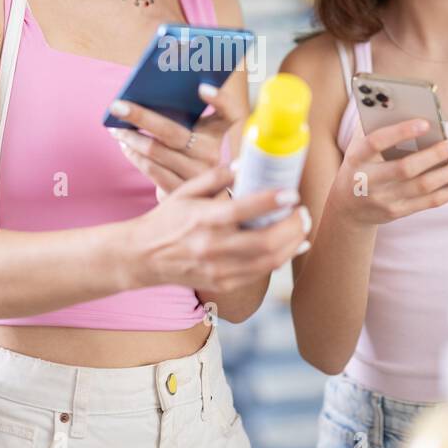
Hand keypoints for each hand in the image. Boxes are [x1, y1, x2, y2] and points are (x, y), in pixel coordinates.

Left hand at [107, 82, 246, 198]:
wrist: (198, 198)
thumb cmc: (191, 156)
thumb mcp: (197, 137)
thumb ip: (184, 118)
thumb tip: (146, 96)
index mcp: (217, 134)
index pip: (229, 114)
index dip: (220, 100)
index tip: (202, 87)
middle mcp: (211, 154)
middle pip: (172, 131)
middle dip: (140, 116)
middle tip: (117, 106)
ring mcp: (196, 174)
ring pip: (155, 150)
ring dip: (131, 138)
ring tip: (117, 129)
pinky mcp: (180, 191)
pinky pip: (151, 169)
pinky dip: (134, 155)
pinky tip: (124, 146)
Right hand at [130, 164, 311, 293]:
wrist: (143, 256)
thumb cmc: (167, 219)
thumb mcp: (186, 191)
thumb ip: (217, 177)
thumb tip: (247, 164)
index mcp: (205, 219)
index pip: (245, 210)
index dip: (273, 201)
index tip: (292, 193)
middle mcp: (213, 246)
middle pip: (266, 242)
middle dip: (293, 226)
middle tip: (303, 212)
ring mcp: (219, 269)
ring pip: (269, 261)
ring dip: (293, 243)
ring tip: (302, 227)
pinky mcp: (224, 283)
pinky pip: (261, 273)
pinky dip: (282, 259)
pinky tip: (293, 246)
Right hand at [328, 118, 447, 225]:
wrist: (348, 208)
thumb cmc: (360, 165)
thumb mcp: (357, 145)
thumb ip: (374, 124)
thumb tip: (403, 103)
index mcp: (356, 157)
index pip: (376, 142)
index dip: (400, 132)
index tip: (426, 123)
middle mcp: (368, 181)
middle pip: (406, 168)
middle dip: (436, 153)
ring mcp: (384, 199)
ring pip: (424, 187)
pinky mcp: (398, 212)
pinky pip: (431, 202)